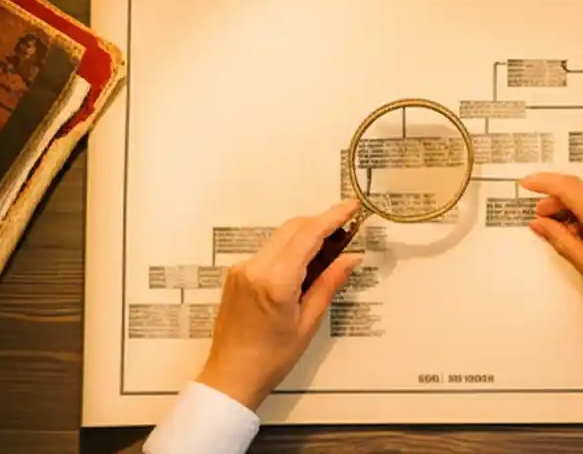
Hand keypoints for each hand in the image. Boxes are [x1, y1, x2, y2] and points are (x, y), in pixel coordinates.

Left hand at [197, 200, 362, 409]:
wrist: (231, 376)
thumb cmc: (271, 358)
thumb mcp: (308, 323)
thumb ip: (329, 284)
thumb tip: (350, 258)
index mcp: (275, 281)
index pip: (308, 235)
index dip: (332, 217)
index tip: (351, 207)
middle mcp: (255, 268)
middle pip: (293, 228)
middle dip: (320, 223)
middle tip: (346, 228)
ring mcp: (242, 269)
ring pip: (280, 237)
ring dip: (305, 236)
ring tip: (328, 251)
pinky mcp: (237, 274)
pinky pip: (268, 251)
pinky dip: (289, 250)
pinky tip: (303, 265)